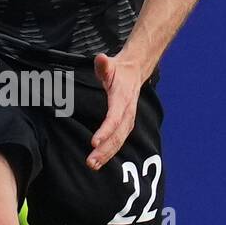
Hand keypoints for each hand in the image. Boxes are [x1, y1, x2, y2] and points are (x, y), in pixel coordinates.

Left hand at [87, 50, 142, 168]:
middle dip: (105, 150)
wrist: (135, 71)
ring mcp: (128, 119)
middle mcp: (127, 112)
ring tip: (93, 165)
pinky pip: (119, 140)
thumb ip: (104, 64)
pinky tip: (99, 161)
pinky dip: (110, 152)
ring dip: (107, 154)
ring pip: (119, 141)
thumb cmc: (118, 70)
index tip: (94, 142)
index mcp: (122, 98)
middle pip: (117, 135)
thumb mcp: (110, 64)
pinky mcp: (126, 124)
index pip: (114, 118)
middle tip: (90, 162)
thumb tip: (100, 58)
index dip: (105, 131)